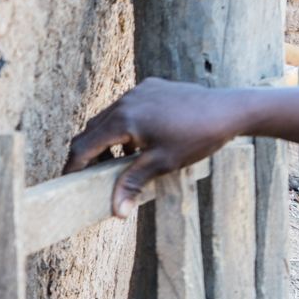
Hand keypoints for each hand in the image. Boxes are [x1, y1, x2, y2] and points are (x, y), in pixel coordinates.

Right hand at [65, 77, 246, 216]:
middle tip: (93, 176)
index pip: (84, 145)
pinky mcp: (150, 87)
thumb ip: (132, 183)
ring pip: (108, 117)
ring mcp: (137, 91)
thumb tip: (116, 211)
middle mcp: (124, 101)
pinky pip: (126, 106)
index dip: (73, 166)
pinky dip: (123, 125)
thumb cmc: (197, 137)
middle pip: (91, 130)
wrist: (230, 110)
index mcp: (122, 119)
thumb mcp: (161, 164)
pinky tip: (140, 140)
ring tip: (120, 161)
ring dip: (106, 139)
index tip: (68, 181)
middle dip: (88, 154)